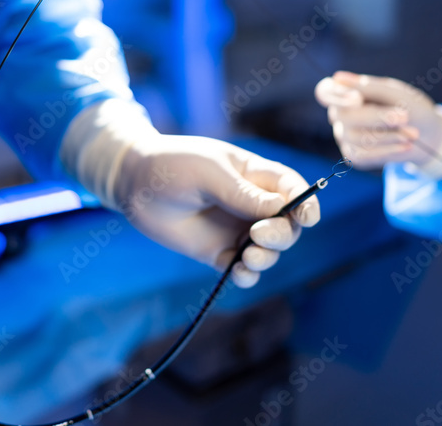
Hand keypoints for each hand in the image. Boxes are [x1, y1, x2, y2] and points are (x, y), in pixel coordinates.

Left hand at [113, 135, 319, 287]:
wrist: (134, 184)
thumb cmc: (173, 166)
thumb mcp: (210, 174)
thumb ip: (244, 194)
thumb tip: (281, 210)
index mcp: (255, 176)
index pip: (292, 190)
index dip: (305, 204)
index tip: (307, 218)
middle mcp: (251, 205)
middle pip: (287, 225)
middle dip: (282, 234)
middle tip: (259, 235)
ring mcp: (236, 229)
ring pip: (269, 250)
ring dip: (267, 257)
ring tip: (248, 257)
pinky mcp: (218, 252)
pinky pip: (242, 269)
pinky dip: (247, 276)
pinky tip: (239, 273)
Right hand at [314, 71, 441, 177]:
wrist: (427, 134)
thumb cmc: (409, 106)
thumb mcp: (395, 93)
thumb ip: (369, 87)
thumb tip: (338, 77)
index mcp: (346, 94)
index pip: (325, 92)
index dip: (335, 95)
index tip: (356, 98)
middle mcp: (340, 116)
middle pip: (345, 116)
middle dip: (376, 117)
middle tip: (403, 116)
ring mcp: (345, 137)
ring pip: (356, 137)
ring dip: (388, 135)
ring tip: (412, 133)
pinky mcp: (355, 156)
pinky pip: (365, 155)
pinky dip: (388, 149)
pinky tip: (406, 145)